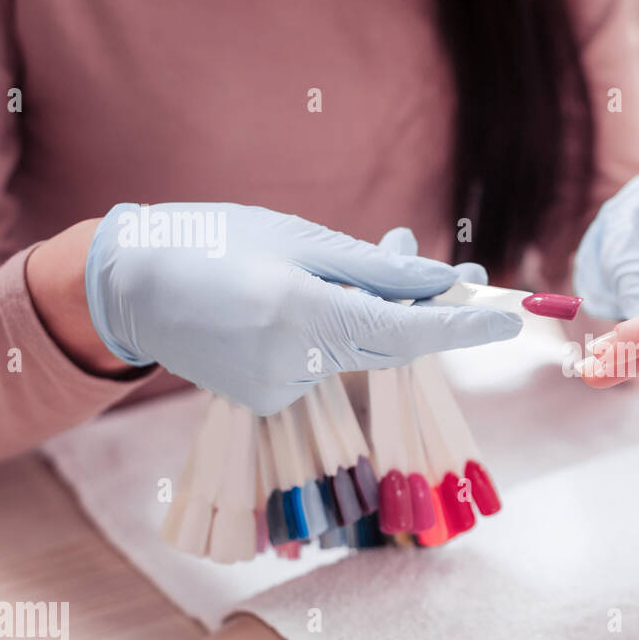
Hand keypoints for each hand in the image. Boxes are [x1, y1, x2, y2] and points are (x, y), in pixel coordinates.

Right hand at [84, 203, 520, 413]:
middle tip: (462, 275)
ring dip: (372, 314)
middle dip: (429, 313)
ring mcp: (280, 391)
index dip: (462, 328)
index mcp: (302, 313)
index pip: (405, 331)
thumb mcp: (298, 238)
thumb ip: (375, 270)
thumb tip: (445, 283)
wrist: (129, 286)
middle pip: (392, 345)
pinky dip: (332, 333)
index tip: (508, 319)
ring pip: (358, 351)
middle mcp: (294, 363)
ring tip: (338, 268)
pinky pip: (325, 364)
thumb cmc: (214, 242)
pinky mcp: (269, 401)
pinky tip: (292, 304)